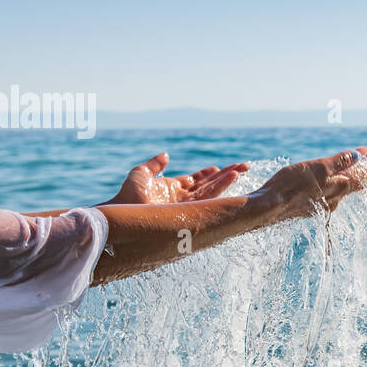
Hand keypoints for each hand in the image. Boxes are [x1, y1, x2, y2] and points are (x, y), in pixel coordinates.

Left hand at [107, 153, 249, 205]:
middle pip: (209, 185)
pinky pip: (209, 198)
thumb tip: (167, 154)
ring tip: (241, 169)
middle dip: (225, 176)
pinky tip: (232, 177)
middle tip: (243, 166)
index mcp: (173, 189)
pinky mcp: (189, 209)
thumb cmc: (127, 195)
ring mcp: (187, 205)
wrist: (123, 212)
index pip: (196, 181)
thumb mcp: (141, 173)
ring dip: (227, 180)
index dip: (207, 174)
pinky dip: (221, 187)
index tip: (218, 167)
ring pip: (212, 191)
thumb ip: (155, 164)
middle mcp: (183, 198)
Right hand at [254, 147, 366, 218]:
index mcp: (341, 186)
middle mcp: (336, 198)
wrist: (269, 207)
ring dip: (348, 176)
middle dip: (362, 169)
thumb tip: (360, 157)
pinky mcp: (310, 207)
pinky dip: (333, 184)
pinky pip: (328, 194)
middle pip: (355, 183)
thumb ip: (340, 162)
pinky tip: (329, 183)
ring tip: (353, 167)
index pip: (363, 175)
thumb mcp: (318, 168)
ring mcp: (323, 204)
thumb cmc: (292, 185)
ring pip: (341, 189)